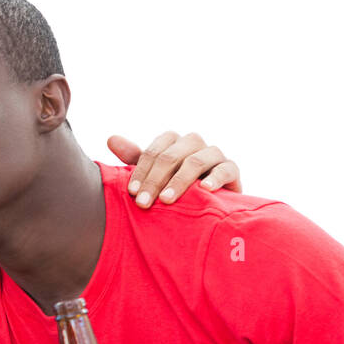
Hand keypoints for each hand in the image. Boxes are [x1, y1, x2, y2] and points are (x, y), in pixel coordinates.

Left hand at [108, 132, 241, 207]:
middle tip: (143, 202)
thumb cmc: (177, 187)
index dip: (141, 170)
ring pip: (196, 161)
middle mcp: (193, 143)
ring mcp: (214, 155)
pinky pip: (226, 169)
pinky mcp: (232, 169)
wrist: (210, 204)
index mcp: (173, 143)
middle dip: (154, 180)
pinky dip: (215, 178)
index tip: (131, 193)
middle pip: (172, 155)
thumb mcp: (154, 175)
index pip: (154, 150)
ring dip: (179, 181)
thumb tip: (111, 139)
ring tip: (166, 200)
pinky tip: (205, 189)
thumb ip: (135, 159)